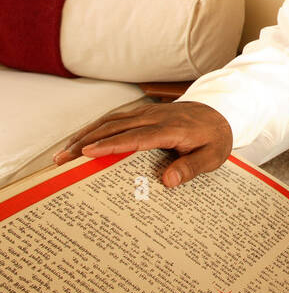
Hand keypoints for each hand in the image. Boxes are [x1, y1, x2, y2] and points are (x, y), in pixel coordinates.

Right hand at [52, 101, 233, 188]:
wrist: (221, 111)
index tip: (88, 152)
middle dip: (86, 142)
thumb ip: (191, 168)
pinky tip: (80, 139)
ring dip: (85, 134)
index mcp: (171, 129)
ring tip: (63, 152)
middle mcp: (154, 117)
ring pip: (110, 121)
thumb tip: (168, 181)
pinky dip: (94, 128)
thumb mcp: (212, 156)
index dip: (111, 145)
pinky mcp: (142, 113)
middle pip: (115, 127)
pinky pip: (115, 118)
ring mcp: (147, 113)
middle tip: (63, 159)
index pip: (136, 137)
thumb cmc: (215, 137)